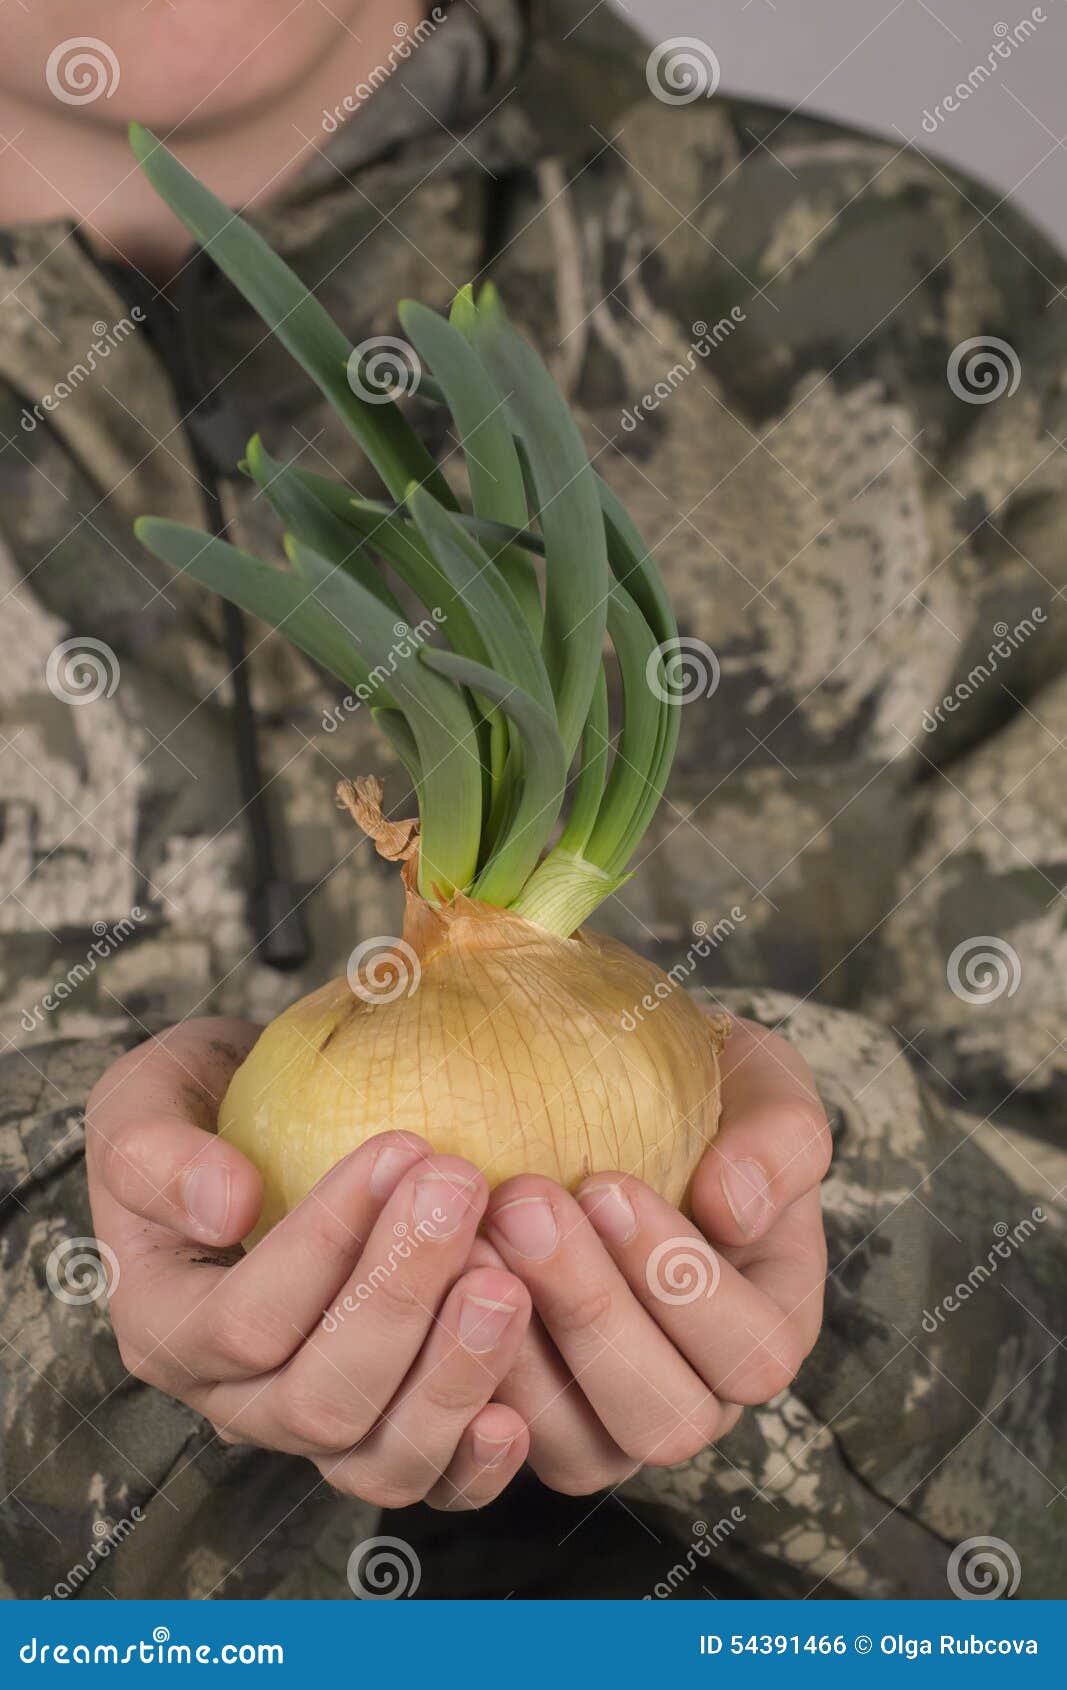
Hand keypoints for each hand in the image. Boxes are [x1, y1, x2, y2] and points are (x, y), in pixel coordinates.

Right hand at [85, 1018, 530, 1511]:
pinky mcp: (392, 1438)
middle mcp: (236, 1400)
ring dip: (451, 1377)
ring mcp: (319, 1432)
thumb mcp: (151, 1093)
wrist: (268, 1123)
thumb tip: (227, 1206)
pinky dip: (477, 1463)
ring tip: (507, 1285)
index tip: (401, 1145)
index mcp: (165, 1327)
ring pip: (380, 1460)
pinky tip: (518, 1412)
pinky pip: (435, 1486)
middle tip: (463, 1190)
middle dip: (400, 1297)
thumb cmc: (210, 1100)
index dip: (325, 1243)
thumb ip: (157, 1151)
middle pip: (318, 1399)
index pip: (244, 1321)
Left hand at [471, 1017, 830, 1493]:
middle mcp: (699, 1395)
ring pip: (579, 1449)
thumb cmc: (698, 1092)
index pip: (753, 1351)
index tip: (606, 1184)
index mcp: (769, 1324)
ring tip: (472, 1237)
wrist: (608, 1093)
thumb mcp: (762, 1085)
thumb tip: (733, 1210)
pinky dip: (464, 1376)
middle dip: (590, 1310)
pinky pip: (498, 1445)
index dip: (681, 1283)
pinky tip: (434, 1284)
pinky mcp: (529, 1427)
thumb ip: (778, 1139)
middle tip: (523, 1204)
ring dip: (519, 1350)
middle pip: (666, 1420)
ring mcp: (610, 1424)